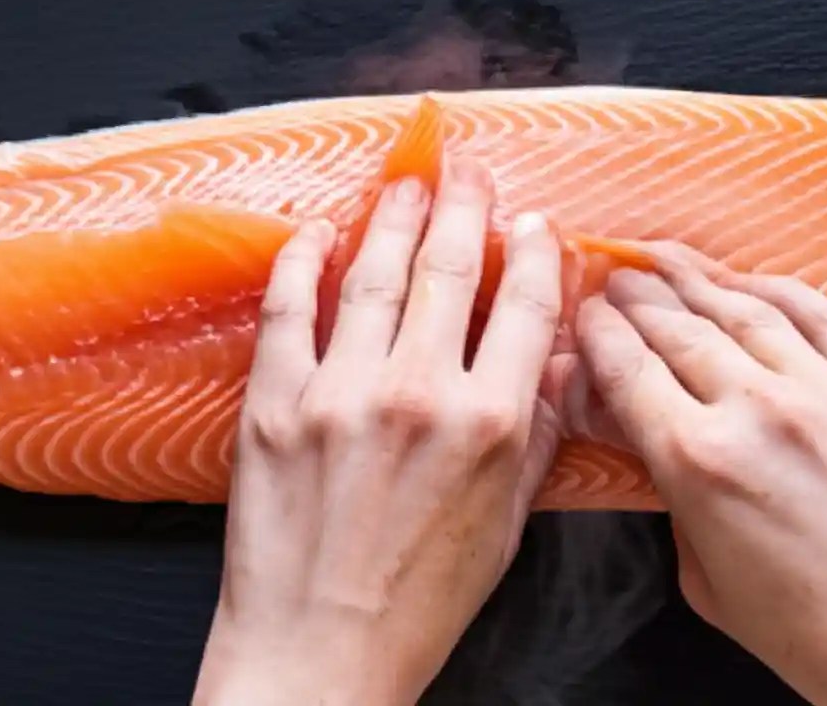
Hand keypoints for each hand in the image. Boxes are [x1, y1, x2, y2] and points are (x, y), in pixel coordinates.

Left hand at [192, 160, 563, 705]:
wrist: (321, 652)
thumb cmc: (419, 600)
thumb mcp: (506, 522)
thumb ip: (532, 432)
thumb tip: (552, 358)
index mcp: (490, 425)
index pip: (526, 307)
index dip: (533, 253)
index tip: (532, 225)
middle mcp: (420, 395)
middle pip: (452, 269)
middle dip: (465, 208)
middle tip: (468, 173)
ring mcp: (341, 393)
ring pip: (376, 275)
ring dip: (395, 217)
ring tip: (408, 184)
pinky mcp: (274, 404)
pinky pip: (289, 308)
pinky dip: (303, 259)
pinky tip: (319, 231)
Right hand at [551, 244, 826, 705]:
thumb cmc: (805, 630)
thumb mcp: (698, 572)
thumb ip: (672, 493)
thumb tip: (656, 440)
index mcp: (697, 461)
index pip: (627, 367)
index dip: (596, 331)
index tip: (581, 312)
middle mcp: (755, 411)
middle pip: (676, 327)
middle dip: (634, 297)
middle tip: (609, 277)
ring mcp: (822, 392)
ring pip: (741, 309)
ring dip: (692, 278)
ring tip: (659, 259)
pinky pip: (818, 315)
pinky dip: (774, 288)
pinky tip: (743, 279)